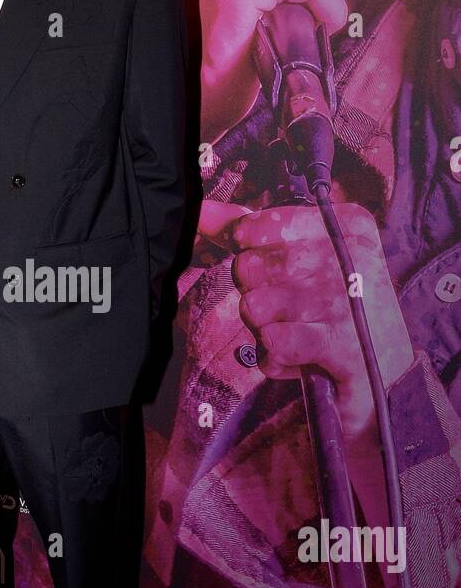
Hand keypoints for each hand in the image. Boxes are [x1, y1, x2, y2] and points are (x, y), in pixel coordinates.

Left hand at [198, 200, 414, 442]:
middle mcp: (352, 256)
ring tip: (299, 332)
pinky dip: (276, 358)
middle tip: (290, 310)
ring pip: (255, 307)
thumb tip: (201, 213)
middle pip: (249, 268)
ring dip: (266, 329)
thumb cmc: (335, 309)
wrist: (385, 374)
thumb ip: (253, 233)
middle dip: (256, 295)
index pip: (257, 226)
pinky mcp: (344, 346)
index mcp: (347, 225)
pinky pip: (273, 344)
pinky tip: (302, 357)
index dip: (249, 254)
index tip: (273, 271)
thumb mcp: (306, 259)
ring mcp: (348, 301)